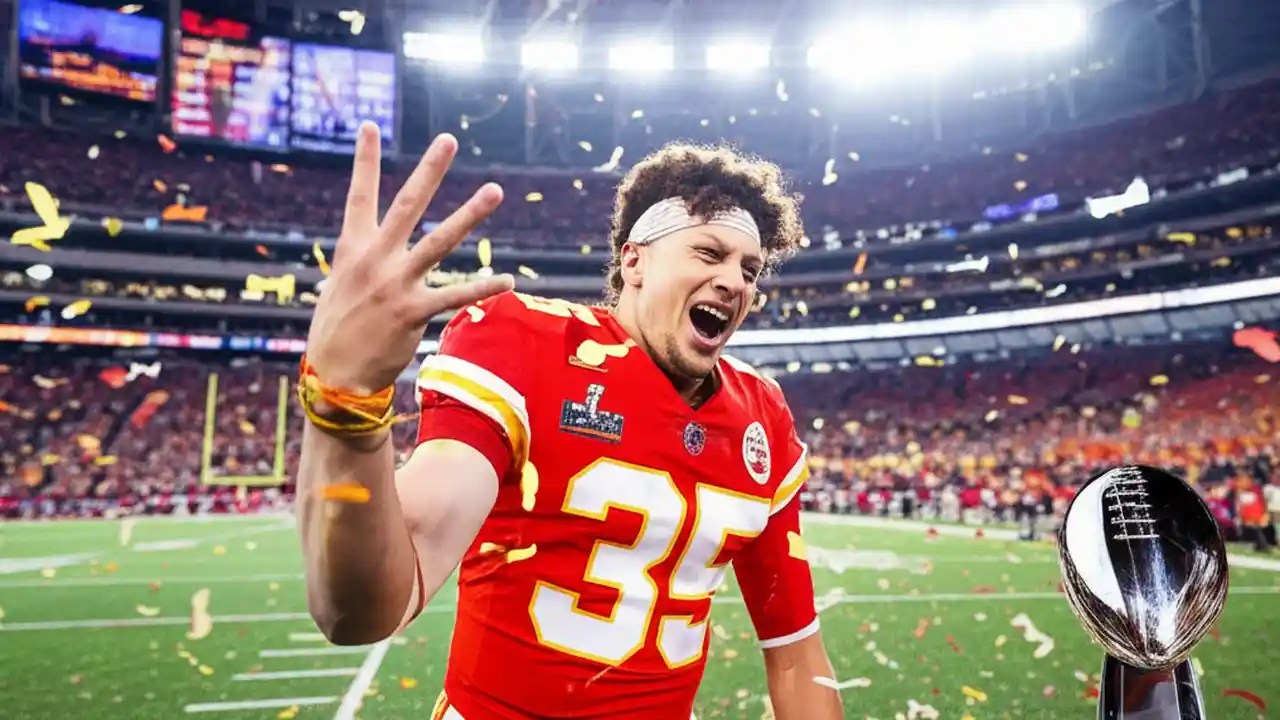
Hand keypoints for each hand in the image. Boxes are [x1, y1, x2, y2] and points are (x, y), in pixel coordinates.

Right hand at [305, 122, 512, 394]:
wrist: (335, 377)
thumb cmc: (336, 332)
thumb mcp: (339, 287)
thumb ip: (360, 264)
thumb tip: (366, 254)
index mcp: (353, 248)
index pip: (359, 195)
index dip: (364, 160)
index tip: (369, 124)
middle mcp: (375, 259)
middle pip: (407, 204)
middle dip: (429, 170)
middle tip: (448, 140)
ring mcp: (395, 283)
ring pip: (440, 240)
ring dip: (470, 214)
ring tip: (495, 190)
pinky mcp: (413, 311)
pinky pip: (455, 295)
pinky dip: (482, 287)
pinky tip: (506, 279)